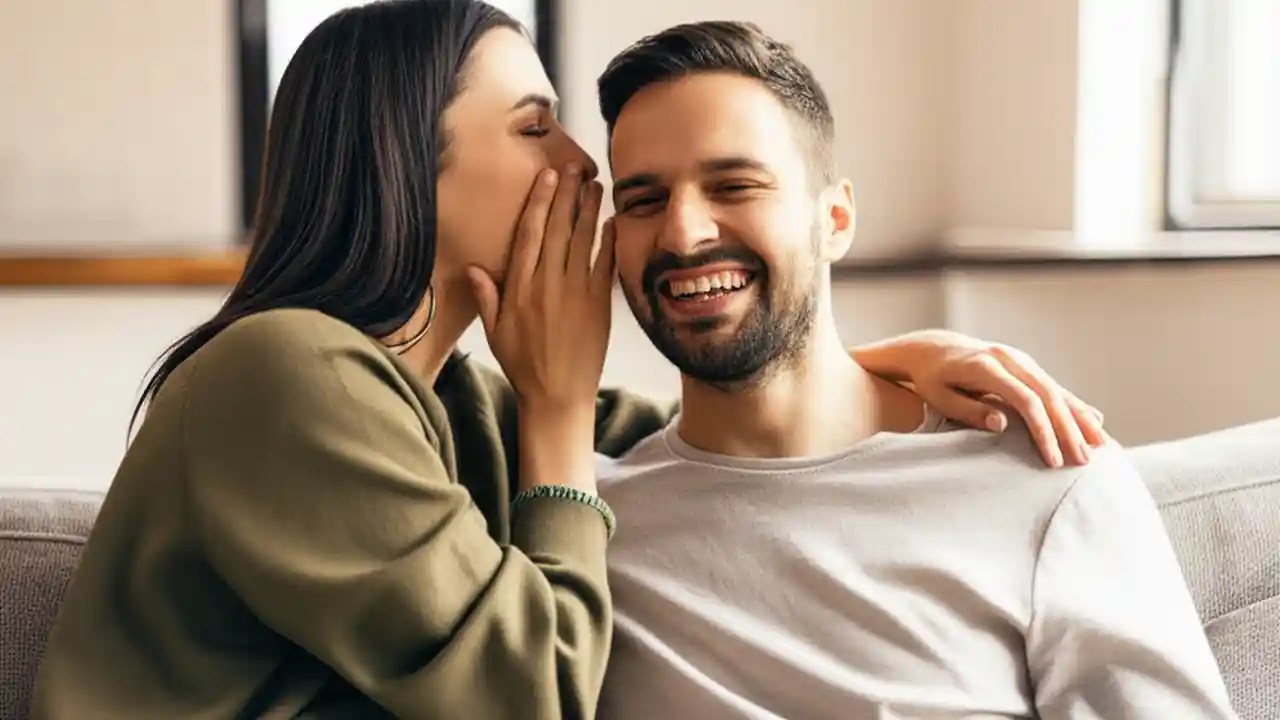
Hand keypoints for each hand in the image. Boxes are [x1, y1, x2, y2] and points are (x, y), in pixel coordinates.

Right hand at [467, 167, 614, 492]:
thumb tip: (474, 268)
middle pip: (558, 228)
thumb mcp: (496, 332)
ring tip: (595, 184)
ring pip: (583, 240)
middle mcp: (547, 284)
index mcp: (519, 288)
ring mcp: (575, 293)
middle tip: (575, 167)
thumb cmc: (524, 365)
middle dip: (567, 194)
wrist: (558, 396)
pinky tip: (612, 221)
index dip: (539, 201)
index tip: (547, 177)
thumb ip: (488, 298)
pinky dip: (609, 241)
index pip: (529, 234)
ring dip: (589, 209)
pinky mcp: (599, 306)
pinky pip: (605, 265)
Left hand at [855, 330, 1106, 467]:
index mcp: (987, 367)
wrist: (934, 349)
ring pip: (1057, 390)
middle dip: (1069, 430)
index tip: (1052, 460)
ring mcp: (1021, 360)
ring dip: (1080, 418)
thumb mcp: (939, 397)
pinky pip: (1054, 387)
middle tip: (1085, 461)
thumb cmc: (932, 379)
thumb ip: (968, 411)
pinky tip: (1096, 421)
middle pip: (1048, 396)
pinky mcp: (1026, 365)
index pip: (1025, 401)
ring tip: (1102, 446)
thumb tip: (1001, 425)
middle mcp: (1009, 359)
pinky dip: (1075, 405)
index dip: (1042, 431)